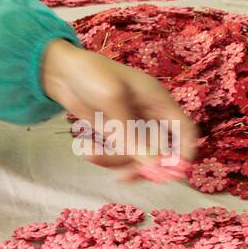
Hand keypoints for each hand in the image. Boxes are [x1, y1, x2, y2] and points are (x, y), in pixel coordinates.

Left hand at [39, 40, 198, 180]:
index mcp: (159, 101)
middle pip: (163, 151)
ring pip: (139, 157)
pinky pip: (120, 155)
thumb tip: (151, 164)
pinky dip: (108, 159)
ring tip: (93, 156)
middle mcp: (150, 116)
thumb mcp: (113, 100)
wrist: (61, 71)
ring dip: (119, 163)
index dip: (186, 152)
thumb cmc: (91, 74)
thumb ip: (131, 133)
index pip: (186, 130)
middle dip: (147, 166)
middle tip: (129, 177)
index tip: (176, 172)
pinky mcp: (116, 134)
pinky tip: (90, 153)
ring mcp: (133, 126)